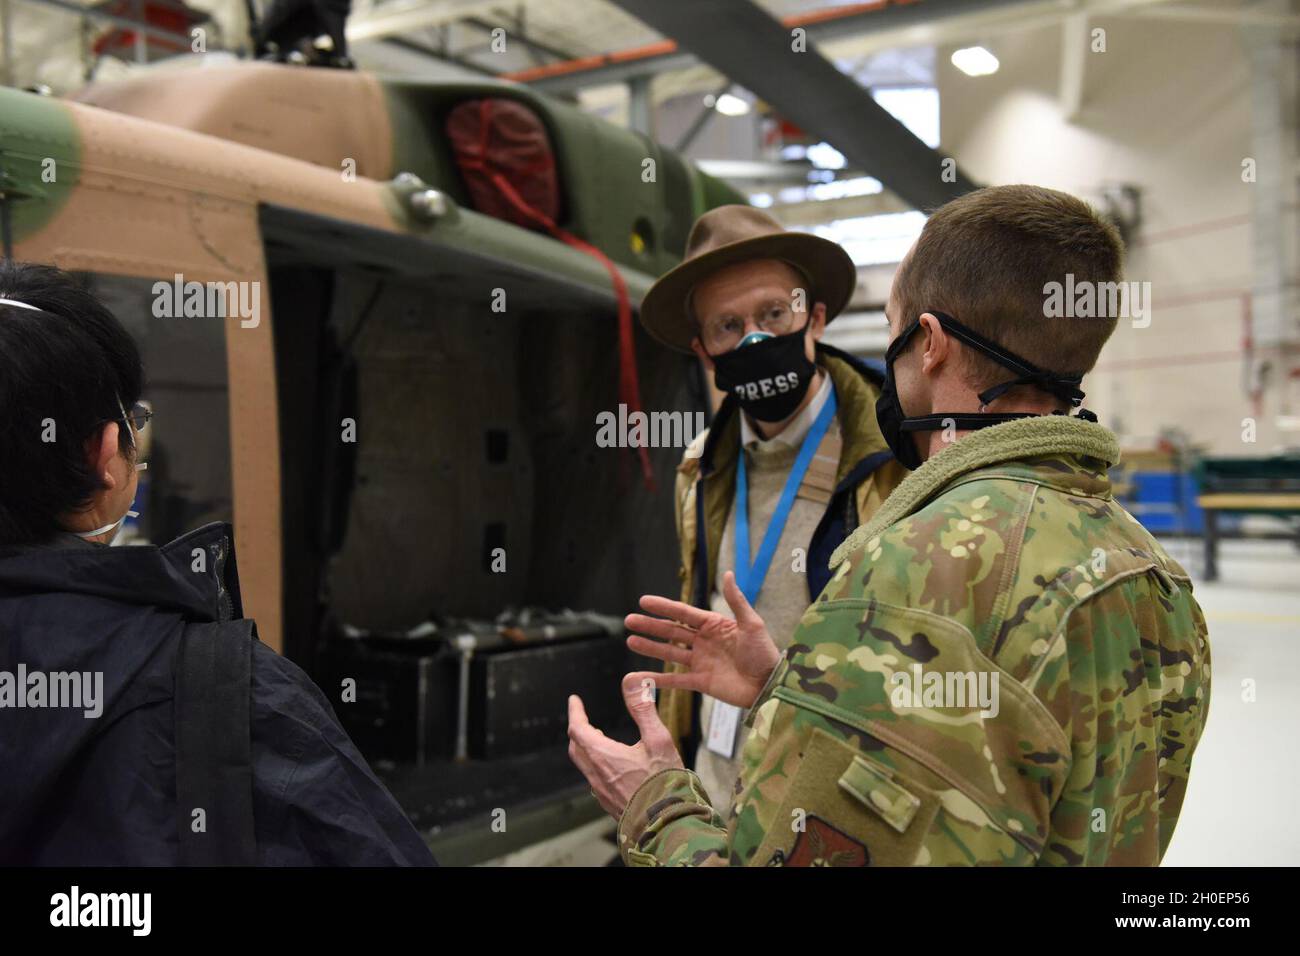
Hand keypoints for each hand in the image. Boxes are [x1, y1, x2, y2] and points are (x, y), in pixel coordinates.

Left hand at [568, 674, 683, 818]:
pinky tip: (613, 767)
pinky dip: (597, 766)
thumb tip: (634, 682)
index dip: (575, 712)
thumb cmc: (665, 783)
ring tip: (599, 740)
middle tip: (585, 719)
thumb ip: (644, 709)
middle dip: (578, 730)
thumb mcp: (658, 740)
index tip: (575, 700)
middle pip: (577, 748)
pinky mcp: (611, 805)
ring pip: (585, 765)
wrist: (668, 825)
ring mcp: (602, 793)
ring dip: (587, 749)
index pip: (578, 729)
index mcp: (603, 756)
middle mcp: (597, 775)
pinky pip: (596, 781)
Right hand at [623, 570, 781, 709]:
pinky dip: (658, 680)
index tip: (643, 601)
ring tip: (630, 641)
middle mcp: (704, 642)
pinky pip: (676, 680)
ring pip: (669, 653)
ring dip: (650, 647)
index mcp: (714, 625)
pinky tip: (642, 677)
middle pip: (671, 631)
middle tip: (628, 620)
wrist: (771, 684)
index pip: (683, 614)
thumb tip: (728, 574)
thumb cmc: (764, 653)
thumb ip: (737, 601)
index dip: (663, 607)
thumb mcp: (752, 624)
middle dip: (650, 626)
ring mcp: (700, 662)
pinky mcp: (701, 682)